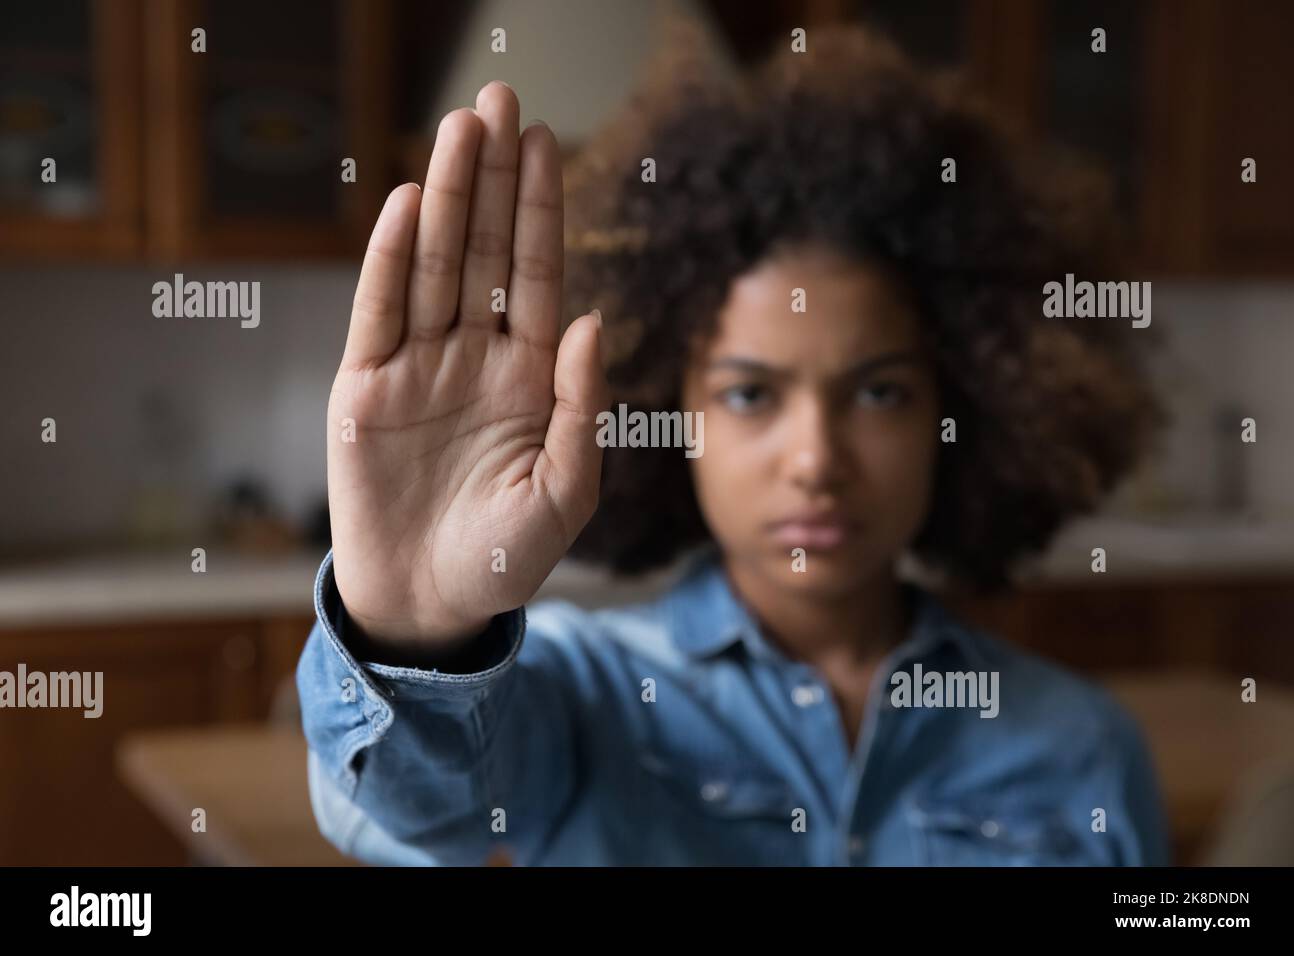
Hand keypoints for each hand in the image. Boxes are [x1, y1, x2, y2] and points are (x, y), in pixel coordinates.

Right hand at [326, 81, 607, 646]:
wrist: (427, 606)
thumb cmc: (506, 558)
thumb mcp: (566, 492)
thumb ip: (582, 408)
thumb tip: (594, 322)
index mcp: (530, 376)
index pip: (539, 275)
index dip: (541, 209)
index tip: (545, 141)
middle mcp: (476, 357)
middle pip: (487, 251)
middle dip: (493, 178)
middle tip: (497, 99)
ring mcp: (419, 367)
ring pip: (435, 266)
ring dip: (448, 197)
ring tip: (460, 128)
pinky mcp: (365, 388)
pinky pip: (380, 313)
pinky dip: (392, 260)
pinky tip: (412, 205)